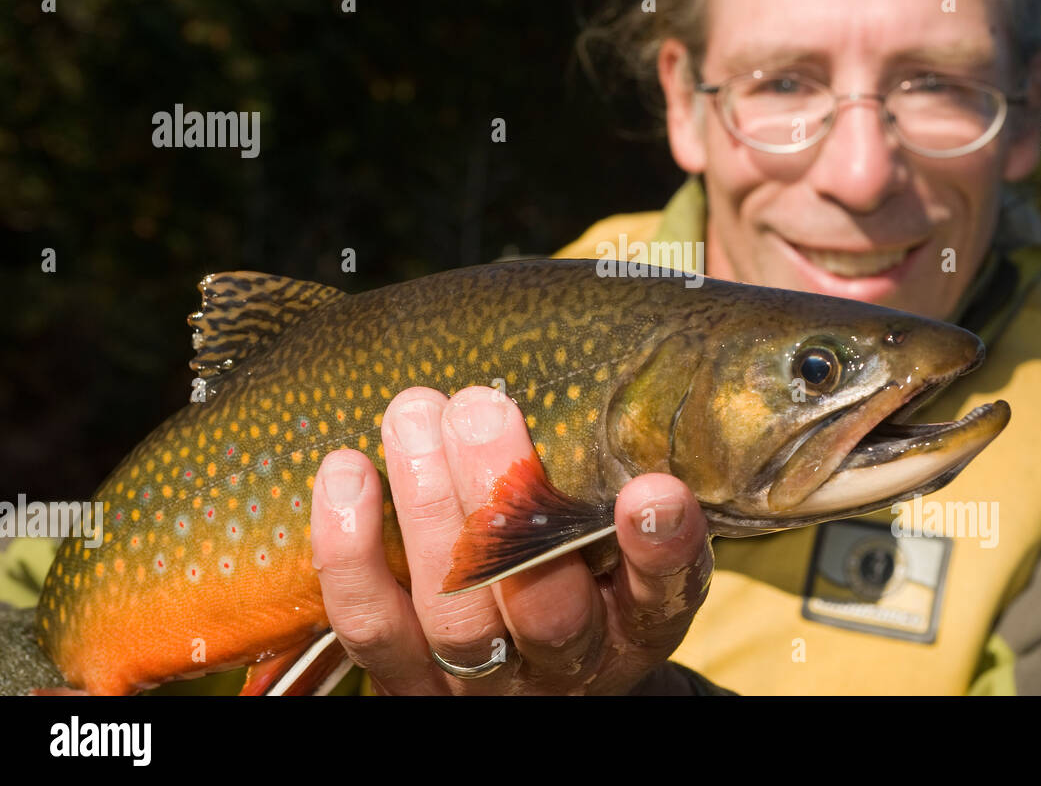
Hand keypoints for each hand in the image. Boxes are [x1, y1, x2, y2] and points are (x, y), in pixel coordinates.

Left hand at [309, 385, 713, 693]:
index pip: (661, 597)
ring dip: (426, 505)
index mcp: (632, 630)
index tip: (653, 491)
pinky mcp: (406, 682)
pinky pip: (371, 625)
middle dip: (506, 499)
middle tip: (481, 407)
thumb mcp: (614, 540)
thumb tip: (598, 391)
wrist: (522, 670)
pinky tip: (347, 470)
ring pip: (452, 610)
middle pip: (544, 606)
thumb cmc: (578, 573)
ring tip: (414, 414)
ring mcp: (481, 683)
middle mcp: (564, 666)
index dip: (660, 550)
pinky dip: (351, 548)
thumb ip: (611, 487)